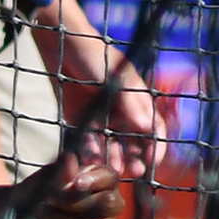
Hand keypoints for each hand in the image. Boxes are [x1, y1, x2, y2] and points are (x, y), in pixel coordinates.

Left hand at [18, 153, 123, 218]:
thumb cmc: (35, 192)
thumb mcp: (44, 178)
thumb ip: (59, 169)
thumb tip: (69, 158)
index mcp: (101, 182)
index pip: (112, 177)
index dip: (96, 180)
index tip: (75, 182)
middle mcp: (109, 207)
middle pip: (111, 204)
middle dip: (75, 202)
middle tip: (49, 199)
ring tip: (42, 213)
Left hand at [60, 53, 165, 179]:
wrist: (62, 45)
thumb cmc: (96, 57)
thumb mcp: (116, 80)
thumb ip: (130, 104)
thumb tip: (148, 129)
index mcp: (138, 101)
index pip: (154, 129)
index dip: (156, 146)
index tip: (153, 162)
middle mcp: (123, 112)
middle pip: (134, 142)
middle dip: (135, 158)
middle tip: (133, 172)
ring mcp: (102, 117)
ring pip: (112, 145)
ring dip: (114, 159)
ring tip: (112, 170)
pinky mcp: (81, 119)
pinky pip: (88, 140)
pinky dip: (90, 151)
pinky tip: (90, 159)